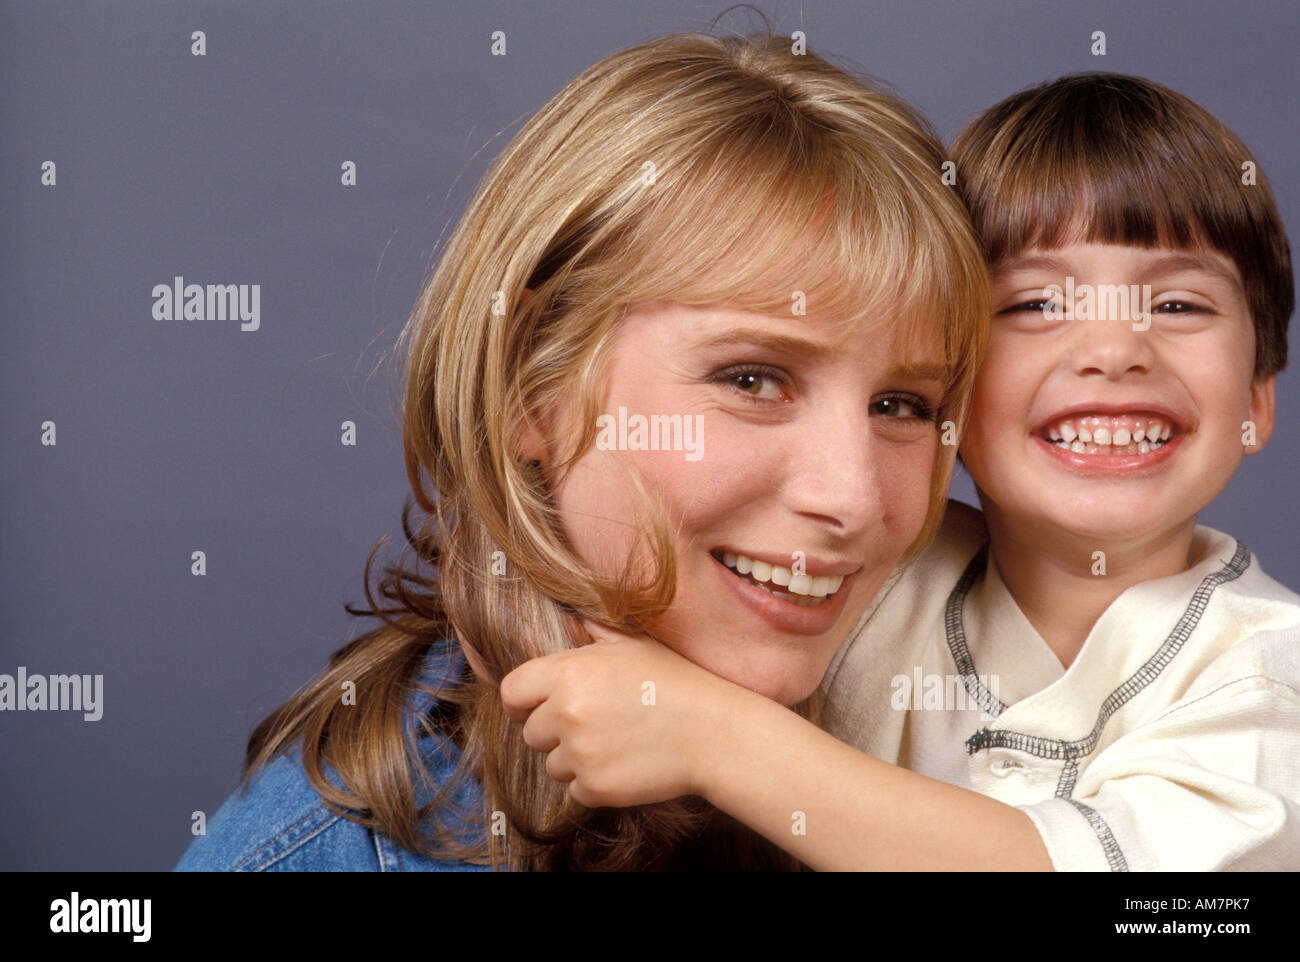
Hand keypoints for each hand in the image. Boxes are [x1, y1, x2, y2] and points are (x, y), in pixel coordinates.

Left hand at [499, 622, 740, 807]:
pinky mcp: (596, 787)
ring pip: (552, 764)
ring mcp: (581, 753)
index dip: (521, 701)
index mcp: (570, 672)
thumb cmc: (676, 682)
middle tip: (597, 723)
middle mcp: (567, 712)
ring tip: (616, 742)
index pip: (512, 691)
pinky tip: (625, 763)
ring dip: (575, 759)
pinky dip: (595, 782)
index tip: (532, 708)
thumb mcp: (632, 645)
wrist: (715, 732)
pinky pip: (575, 790)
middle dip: (555, 731)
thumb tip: (569, 619)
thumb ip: (590, 637)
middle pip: (531, 732)